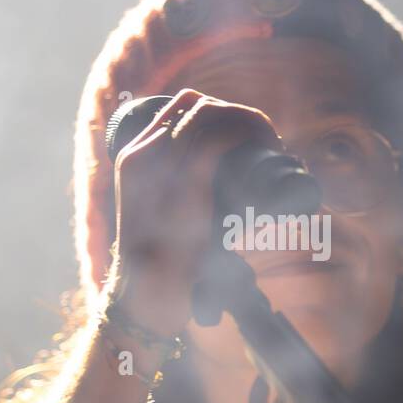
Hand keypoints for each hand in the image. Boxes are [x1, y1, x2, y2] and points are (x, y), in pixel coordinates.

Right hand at [104, 89, 279, 336]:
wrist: (141, 298)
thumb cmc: (157, 263)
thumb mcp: (163, 214)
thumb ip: (182, 191)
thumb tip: (224, 186)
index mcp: (133, 156)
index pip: (177, 106)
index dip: (216, 109)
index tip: (247, 130)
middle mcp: (141, 153)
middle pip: (192, 103)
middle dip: (233, 113)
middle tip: (264, 137)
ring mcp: (159, 166)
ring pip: (204, 115)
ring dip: (243, 121)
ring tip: (268, 142)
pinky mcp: (184, 186)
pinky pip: (216, 142)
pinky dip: (247, 137)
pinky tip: (265, 147)